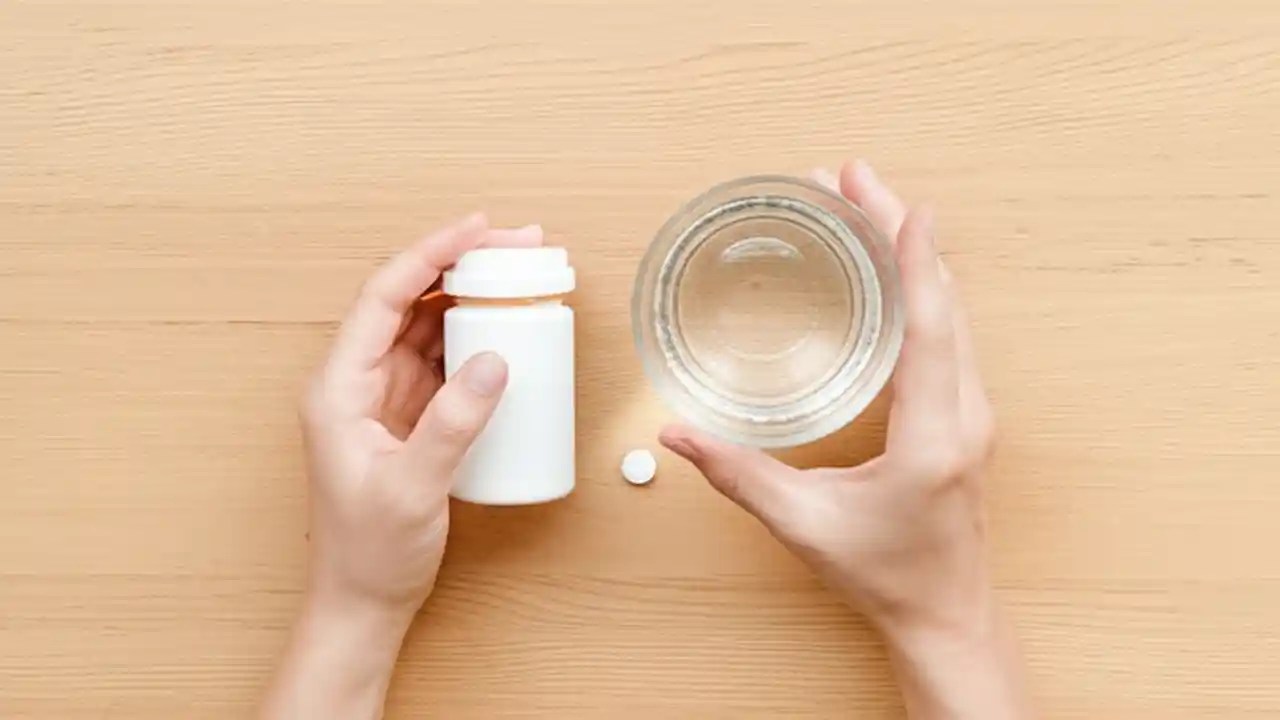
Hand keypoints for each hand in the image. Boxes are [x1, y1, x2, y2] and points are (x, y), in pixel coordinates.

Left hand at [262, 214, 541, 719]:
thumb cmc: (370, 552)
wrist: (363, 601)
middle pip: (409, 298)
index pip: (384, 296)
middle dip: (463, 263)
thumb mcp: (413, 488)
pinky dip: (474, 335)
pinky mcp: (410, 415)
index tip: (479, 228)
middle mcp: (357, 381)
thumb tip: (495, 360)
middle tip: (522, 245)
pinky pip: (442, 359)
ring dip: (471, 295)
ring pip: (427, 323)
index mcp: (339, 387)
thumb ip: (453, 424)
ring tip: (521, 273)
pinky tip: (507, 326)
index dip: (431, 253)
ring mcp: (385, 396)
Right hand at [661, 161, 1029, 717]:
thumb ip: (739, 476)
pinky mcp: (964, 416)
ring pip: (952, 313)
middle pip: (943, 302)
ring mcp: (971, 413)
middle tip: (854, 179)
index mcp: (931, 436)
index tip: (902, 204)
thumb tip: (677, 434)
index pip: (928, 328)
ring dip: (913, 256)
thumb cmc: (886, 575)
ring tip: (868, 205)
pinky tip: (892, 268)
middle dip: (900, 233)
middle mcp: (964, 414)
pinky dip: (922, 288)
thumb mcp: (803, 525)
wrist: (945, 614)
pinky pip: (949, 334)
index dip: (914, 262)